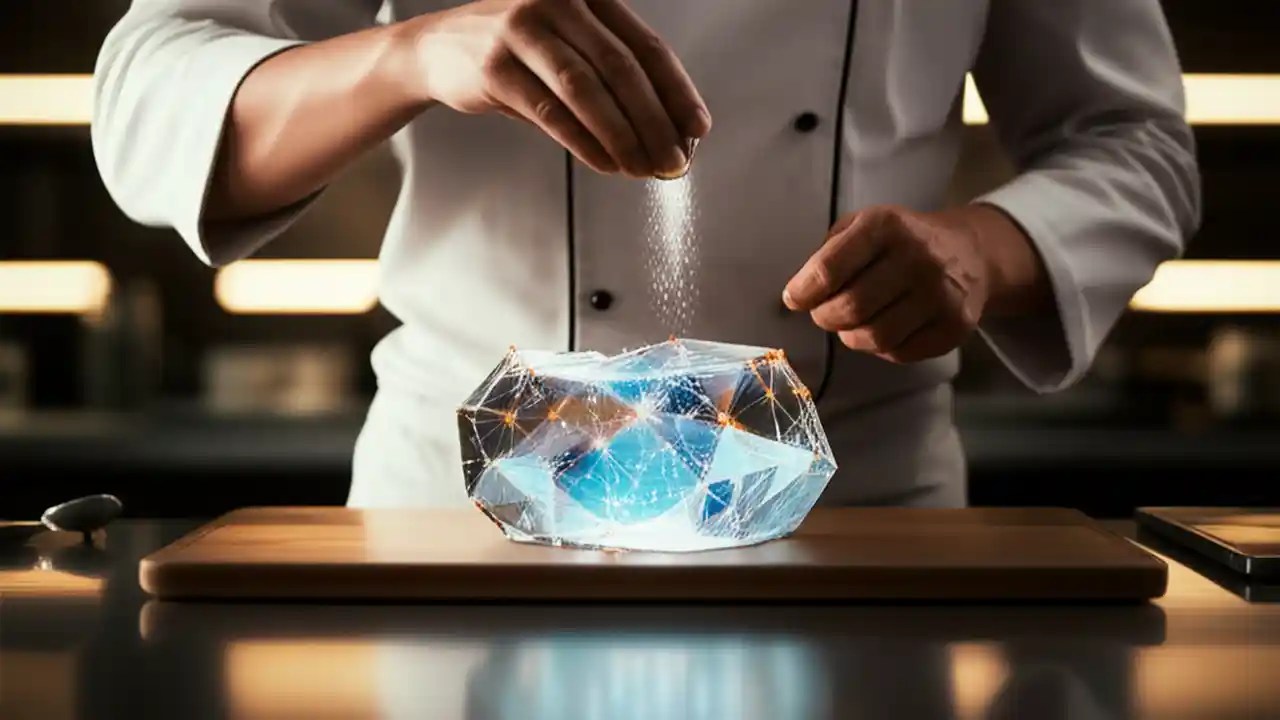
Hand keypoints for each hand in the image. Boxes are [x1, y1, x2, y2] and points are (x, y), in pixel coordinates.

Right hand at [405, 0, 710, 177]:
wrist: (439, 50)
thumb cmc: (517, 53)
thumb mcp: (570, 50)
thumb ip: (613, 82)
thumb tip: (668, 136)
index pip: (646, 47)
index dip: (677, 91)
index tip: (697, 128)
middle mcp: (559, 2)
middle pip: (622, 69)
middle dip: (654, 122)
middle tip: (674, 160)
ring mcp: (523, 29)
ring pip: (587, 90)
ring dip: (622, 137)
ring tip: (642, 168)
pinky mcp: (495, 65)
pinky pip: (550, 112)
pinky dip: (584, 143)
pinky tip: (605, 163)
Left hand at [782, 205, 996, 363]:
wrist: (970, 253)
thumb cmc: (902, 241)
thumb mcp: (863, 226)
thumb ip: (828, 254)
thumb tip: (799, 294)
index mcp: (885, 226)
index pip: (829, 269)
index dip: (803, 291)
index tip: (795, 298)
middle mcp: (917, 257)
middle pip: (849, 308)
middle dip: (825, 317)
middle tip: (825, 313)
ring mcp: (940, 294)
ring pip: (874, 337)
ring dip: (852, 336)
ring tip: (853, 322)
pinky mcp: (954, 326)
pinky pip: (899, 353)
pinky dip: (882, 348)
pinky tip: (885, 328)